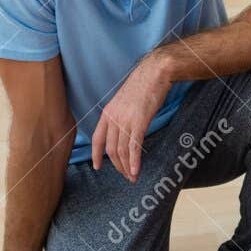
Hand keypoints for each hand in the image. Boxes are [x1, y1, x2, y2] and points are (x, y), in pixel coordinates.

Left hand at [90, 57, 170, 181]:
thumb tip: (124, 129)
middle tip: (125, 175)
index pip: (97, 138)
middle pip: (111, 149)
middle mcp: (113, 118)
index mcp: (107, 113)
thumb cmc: (142, 85)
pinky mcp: (139, 123)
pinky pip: (133, 147)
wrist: (154, 73)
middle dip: (117, 165)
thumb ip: (121, 116)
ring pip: (121, 151)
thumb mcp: (124, 101)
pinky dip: (134, 162)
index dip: (96, 154)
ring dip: (126, 167)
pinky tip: (136, 171)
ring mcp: (125, 121)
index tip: (97, 166)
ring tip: (132, 177)